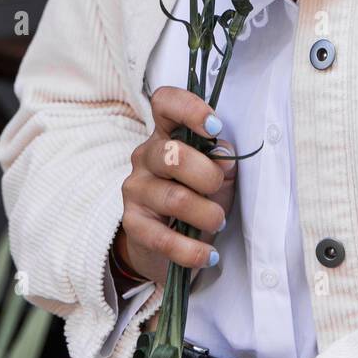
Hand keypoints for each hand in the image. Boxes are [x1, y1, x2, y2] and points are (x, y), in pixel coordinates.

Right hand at [115, 85, 236, 300]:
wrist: (168, 243)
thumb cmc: (197, 196)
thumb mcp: (216, 174)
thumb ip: (221, 159)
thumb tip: (224, 156)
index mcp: (167, 133)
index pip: (165, 103)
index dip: (189, 108)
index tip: (215, 126)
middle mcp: (146, 156)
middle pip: (172, 154)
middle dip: (208, 176)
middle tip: (219, 190)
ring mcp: (135, 190)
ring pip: (174, 198)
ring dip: (206, 214)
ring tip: (217, 222)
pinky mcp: (132, 225)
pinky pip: (164, 238)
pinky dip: (193, 249)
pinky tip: (209, 254)